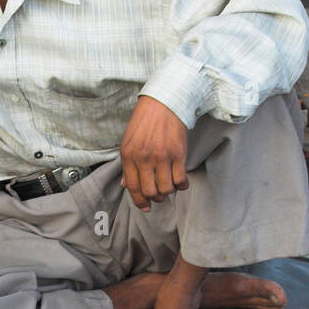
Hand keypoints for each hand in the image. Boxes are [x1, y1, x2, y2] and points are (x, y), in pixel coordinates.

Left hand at [120, 95, 188, 211]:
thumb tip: (126, 186)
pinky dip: (182, 185)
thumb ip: (127, 165)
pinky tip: (181, 182)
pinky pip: (180, 179)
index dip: (139, 201)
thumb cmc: (145, 121)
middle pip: (150, 192)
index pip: (133, 187)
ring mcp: (162, 156)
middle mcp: (144, 158)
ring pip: (166, 188)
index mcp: (129, 155)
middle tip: (159, 195)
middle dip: (155, 198)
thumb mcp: (129, 141)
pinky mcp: (178, 153)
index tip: (145, 207)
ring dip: (169, 192)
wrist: (164, 102)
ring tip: (169, 186)